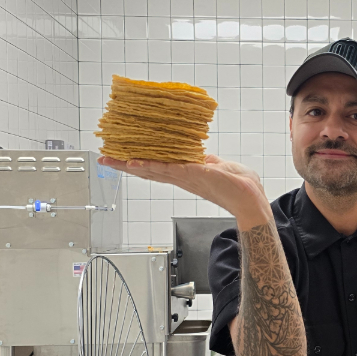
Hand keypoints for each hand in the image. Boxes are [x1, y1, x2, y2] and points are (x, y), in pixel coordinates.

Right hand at [99, 154, 271, 228]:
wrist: (251, 199)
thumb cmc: (240, 185)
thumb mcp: (219, 167)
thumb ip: (206, 162)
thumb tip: (199, 156)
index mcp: (186, 175)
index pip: (156, 167)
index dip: (137, 163)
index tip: (120, 157)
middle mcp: (182, 178)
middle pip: (148, 170)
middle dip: (125, 164)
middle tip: (105, 159)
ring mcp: (187, 177)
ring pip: (154, 169)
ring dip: (132, 164)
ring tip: (114, 160)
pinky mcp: (196, 174)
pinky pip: (170, 168)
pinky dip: (153, 165)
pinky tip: (139, 162)